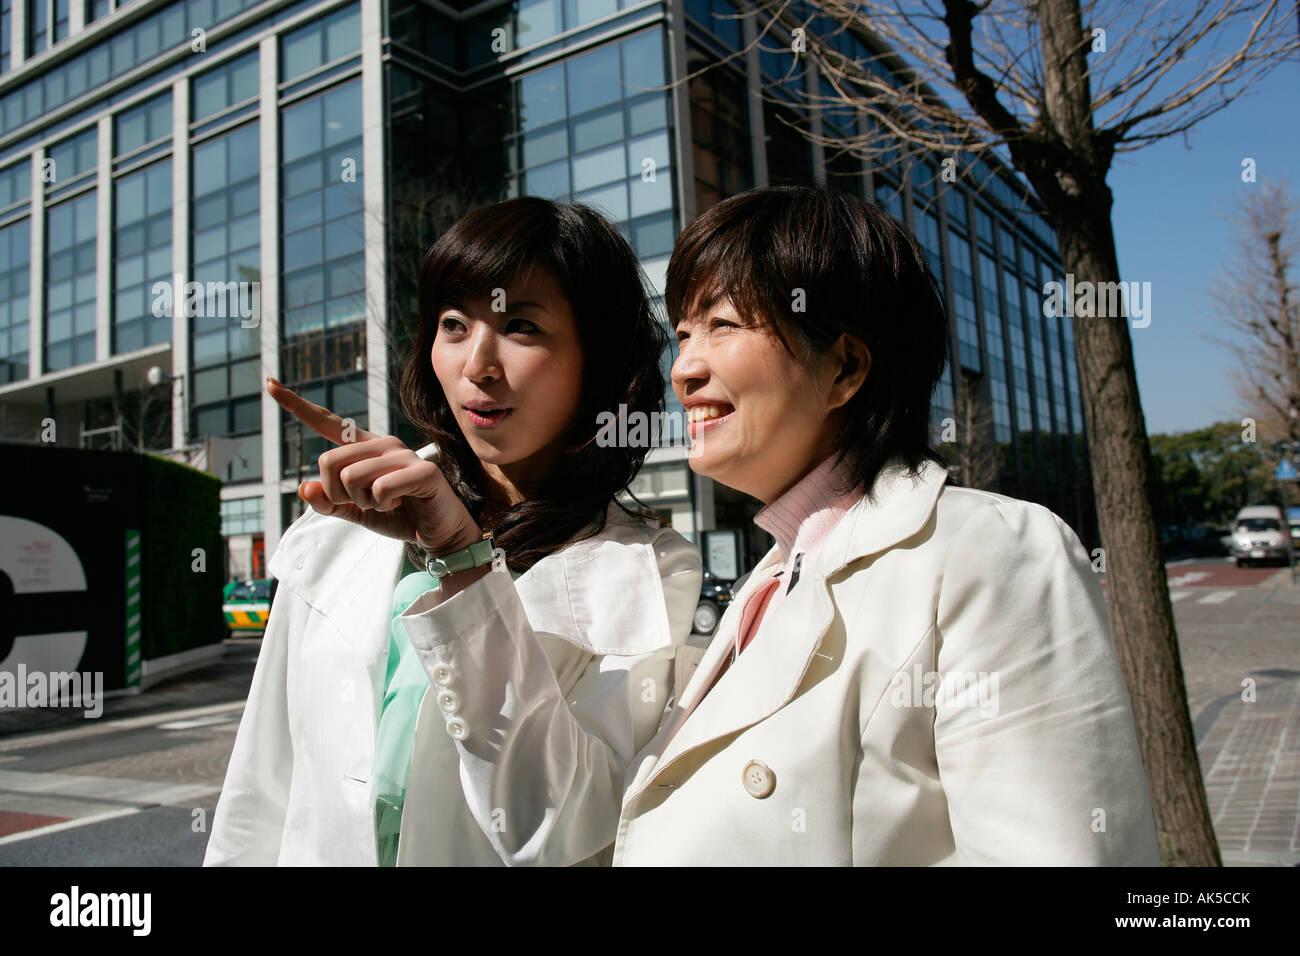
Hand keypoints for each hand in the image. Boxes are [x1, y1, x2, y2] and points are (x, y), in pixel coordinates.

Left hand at [267, 377, 480, 554]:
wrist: (437, 534)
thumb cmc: (400, 516)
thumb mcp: (356, 512)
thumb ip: (329, 502)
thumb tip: (304, 488)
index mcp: (364, 448)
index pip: (327, 423)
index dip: (296, 404)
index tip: (269, 384)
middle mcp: (382, 444)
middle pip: (328, 461)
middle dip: (338, 494)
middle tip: (363, 504)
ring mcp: (402, 454)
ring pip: (351, 476)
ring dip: (363, 502)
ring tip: (385, 504)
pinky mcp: (421, 471)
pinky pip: (380, 487)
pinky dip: (383, 505)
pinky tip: (400, 503)